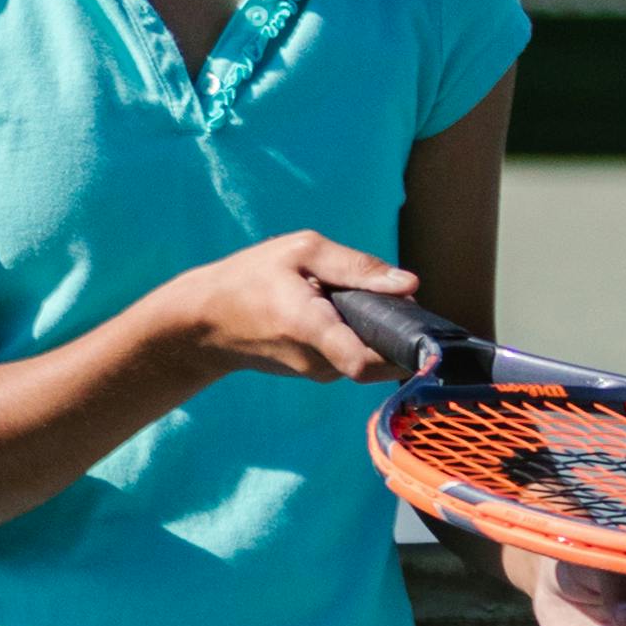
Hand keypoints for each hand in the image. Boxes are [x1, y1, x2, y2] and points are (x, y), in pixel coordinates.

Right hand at [171, 234, 424, 387]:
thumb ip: (356, 266)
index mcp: (310, 327)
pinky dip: (355, 335)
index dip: (402, 351)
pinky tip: (335, 312)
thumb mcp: (299, 251)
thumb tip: (409, 284)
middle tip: (383, 294)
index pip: (366, 361)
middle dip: (392, 328)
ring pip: (367, 356)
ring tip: (347, 299)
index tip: (422, 332)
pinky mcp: (315, 374)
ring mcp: (316, 373)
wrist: (203, 323)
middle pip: (378, 356)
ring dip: (371, 330)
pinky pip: (351, 356)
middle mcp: (317, 361)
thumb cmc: (248, 278)